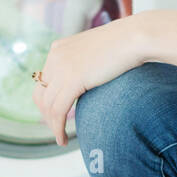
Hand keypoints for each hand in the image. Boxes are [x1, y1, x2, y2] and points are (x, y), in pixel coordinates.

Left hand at [32, 15, 144, 146]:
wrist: (135, 37)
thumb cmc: (126, 43)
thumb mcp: (97, 51)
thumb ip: (87, 63)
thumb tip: (89, 79)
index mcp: (59, 48)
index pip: (44, 80)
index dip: (48, 101)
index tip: (57, 115)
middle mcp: (55, 57)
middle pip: (41, 94)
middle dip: (47, 115)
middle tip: (57, 130)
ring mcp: (62, 68)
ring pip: (48, 106)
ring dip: (53, 126)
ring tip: (61, 139)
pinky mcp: (73, 80)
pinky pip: (58, 111)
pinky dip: (58, 128)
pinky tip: (63, 139)